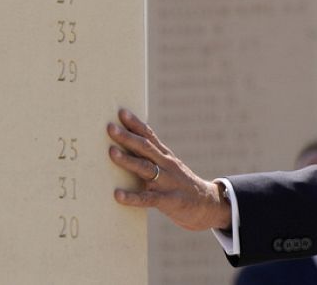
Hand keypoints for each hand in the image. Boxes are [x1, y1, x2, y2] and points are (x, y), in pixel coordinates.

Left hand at [106, 108, 231, 231]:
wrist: (206, 204)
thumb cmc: (180, 184)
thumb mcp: (168, 166)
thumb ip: (151, 156)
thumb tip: (128, 143)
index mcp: (164, 156)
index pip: (149, 136)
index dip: (135, 124)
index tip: (121, 112)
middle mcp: (166, 165)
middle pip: (145, 148)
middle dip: (127, 137)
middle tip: (110, 127)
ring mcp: (167, 182)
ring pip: (145, 168)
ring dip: (128, 160)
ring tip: (111, 152)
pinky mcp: (168, 201)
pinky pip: (148, 199)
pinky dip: (132, 197)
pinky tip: (117, 195)